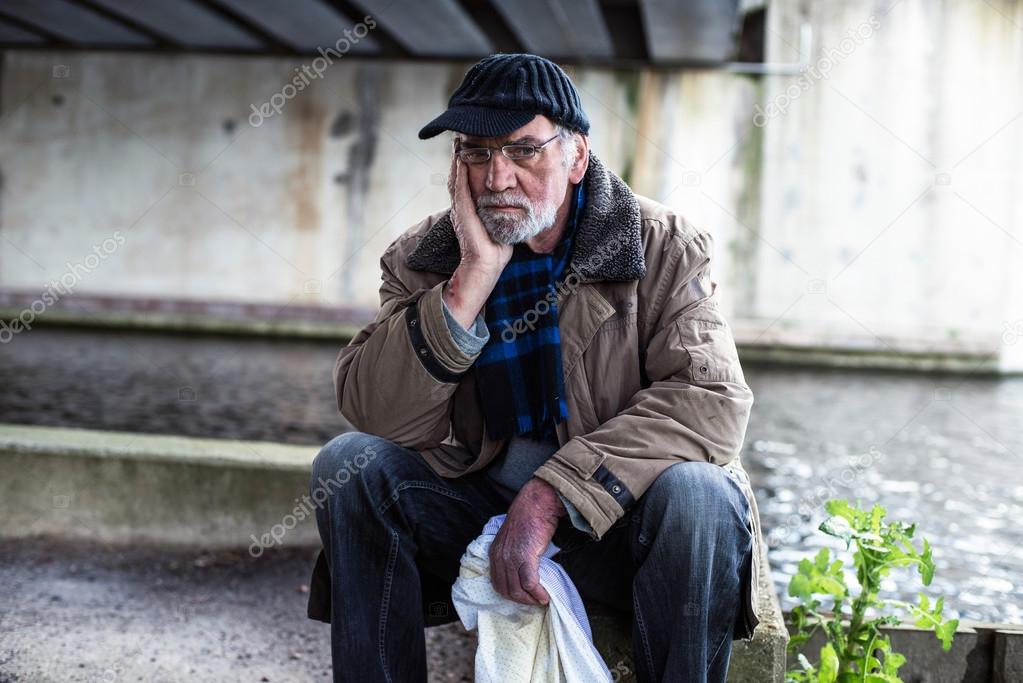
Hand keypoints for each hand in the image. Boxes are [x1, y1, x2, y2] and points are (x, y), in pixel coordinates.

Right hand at [447, 156, 512, 274]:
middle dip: (458, 161)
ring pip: (455, 179)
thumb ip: (502, 213)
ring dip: (456, 162)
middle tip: (459, 143)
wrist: (487, 264)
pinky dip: (459, 172)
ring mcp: (460, 209)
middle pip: (457, 178)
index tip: (470, 153)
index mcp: (469, 211)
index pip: (465, 185)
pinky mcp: (462, 211)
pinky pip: (459, 186)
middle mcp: (462, 208)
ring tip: (457, 146)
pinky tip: (461, 159)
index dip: (465, 169)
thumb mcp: (500, 225)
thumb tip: (514, 206)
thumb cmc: (496, 249)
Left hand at [489, 478, 565, 606]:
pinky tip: (545, 596)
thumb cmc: (529, 519)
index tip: (524, 597)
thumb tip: (522, 573)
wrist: (537, 504)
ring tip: (541, 599)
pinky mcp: (525, 557)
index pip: (497, 584)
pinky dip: (538, 593)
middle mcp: (499, 557)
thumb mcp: (512, 539)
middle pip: (506, 590)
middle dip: (522, 600)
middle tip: (535, 601)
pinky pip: (529, 583)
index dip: (511, 594)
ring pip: (517, 591)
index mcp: (494, 553)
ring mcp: (511, 558)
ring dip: (530, 599)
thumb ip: (512, 555)